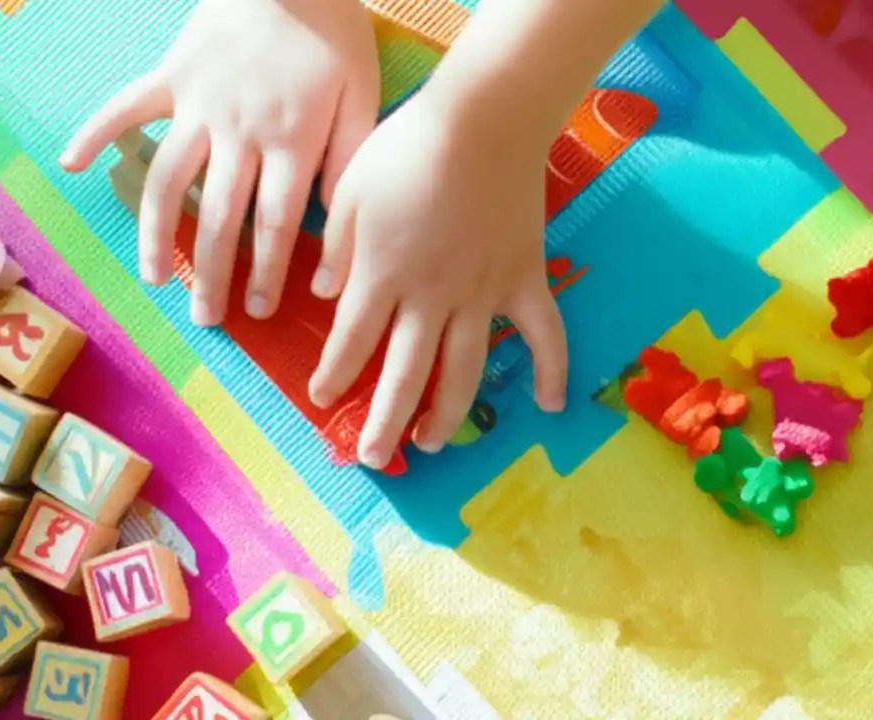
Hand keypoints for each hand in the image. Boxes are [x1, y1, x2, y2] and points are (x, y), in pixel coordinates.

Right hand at [60, 0, 379, 324]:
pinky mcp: (171, 75)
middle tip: (206, 319)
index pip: (275, 226)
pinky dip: (95, 130)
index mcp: (290, 143)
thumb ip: (346, 164)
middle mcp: (238, 133)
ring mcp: (198, 104)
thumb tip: (332, 220)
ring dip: (156, 232)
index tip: (257, 313)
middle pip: (220, 217)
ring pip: (168, 179)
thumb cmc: (335, 35)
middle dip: (214, 273)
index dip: (265, 274)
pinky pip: (126, 106)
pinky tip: (69, 163)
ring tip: (153, 276)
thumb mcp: (361, 99)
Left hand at [309, 94, 568, 468]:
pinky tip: (550, 406)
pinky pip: (544, 334)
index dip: (333, 376)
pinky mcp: (524, 281)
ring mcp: (483, 294)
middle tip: (370, 457)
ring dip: (445, 415)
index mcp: (382, 274)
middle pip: (403, 376)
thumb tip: (327, 297)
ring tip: (429, 445)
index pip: (350, 343)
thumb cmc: (410, 147)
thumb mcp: (351, 189)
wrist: (484, 119)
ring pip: (463, 371)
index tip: (321, 397)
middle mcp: (431, 297)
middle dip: (382, 422)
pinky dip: (551, 370)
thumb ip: (336, 247)